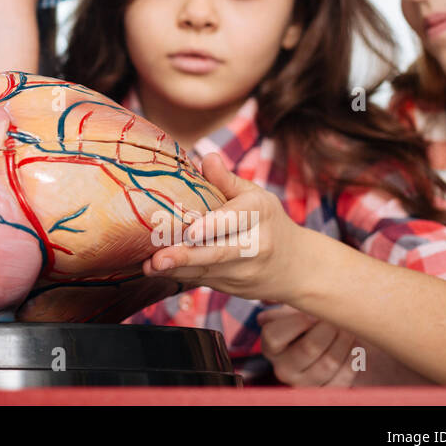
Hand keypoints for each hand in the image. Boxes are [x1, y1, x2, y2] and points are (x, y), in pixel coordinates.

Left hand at [141, 153, 309, 303]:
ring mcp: (243, 271)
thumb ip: (227, 181)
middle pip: (217, 252)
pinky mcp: (232, 287)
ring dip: (174, 269)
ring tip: (148, 266)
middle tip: (157, 258)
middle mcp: (254, 244)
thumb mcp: (256, 196)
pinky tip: (156, 270)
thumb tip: (206, 158)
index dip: (213, 226)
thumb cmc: (268, 222)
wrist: (297, 267)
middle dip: (185, 256)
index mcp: (259, 213)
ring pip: (205, 270)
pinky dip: (178, 275)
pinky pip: (202, 280)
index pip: (235, 219)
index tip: (191, 231)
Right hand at [257, 304, 357, 386]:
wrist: (337, 342)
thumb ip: (288, 301)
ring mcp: (306, 383)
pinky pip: (344, 375)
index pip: (273, 336)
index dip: (296, 322)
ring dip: (344, 340)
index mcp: (271, 346)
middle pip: (308, 348)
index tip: (313, 311)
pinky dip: (353, 357)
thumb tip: (277, 292)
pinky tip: (355, 345)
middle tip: (337, 315)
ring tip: (349, 326)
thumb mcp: (297, 309)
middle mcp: (284, 368)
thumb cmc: (315, 320)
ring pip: (329, 362)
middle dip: (328, 327)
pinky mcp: (328, 390)